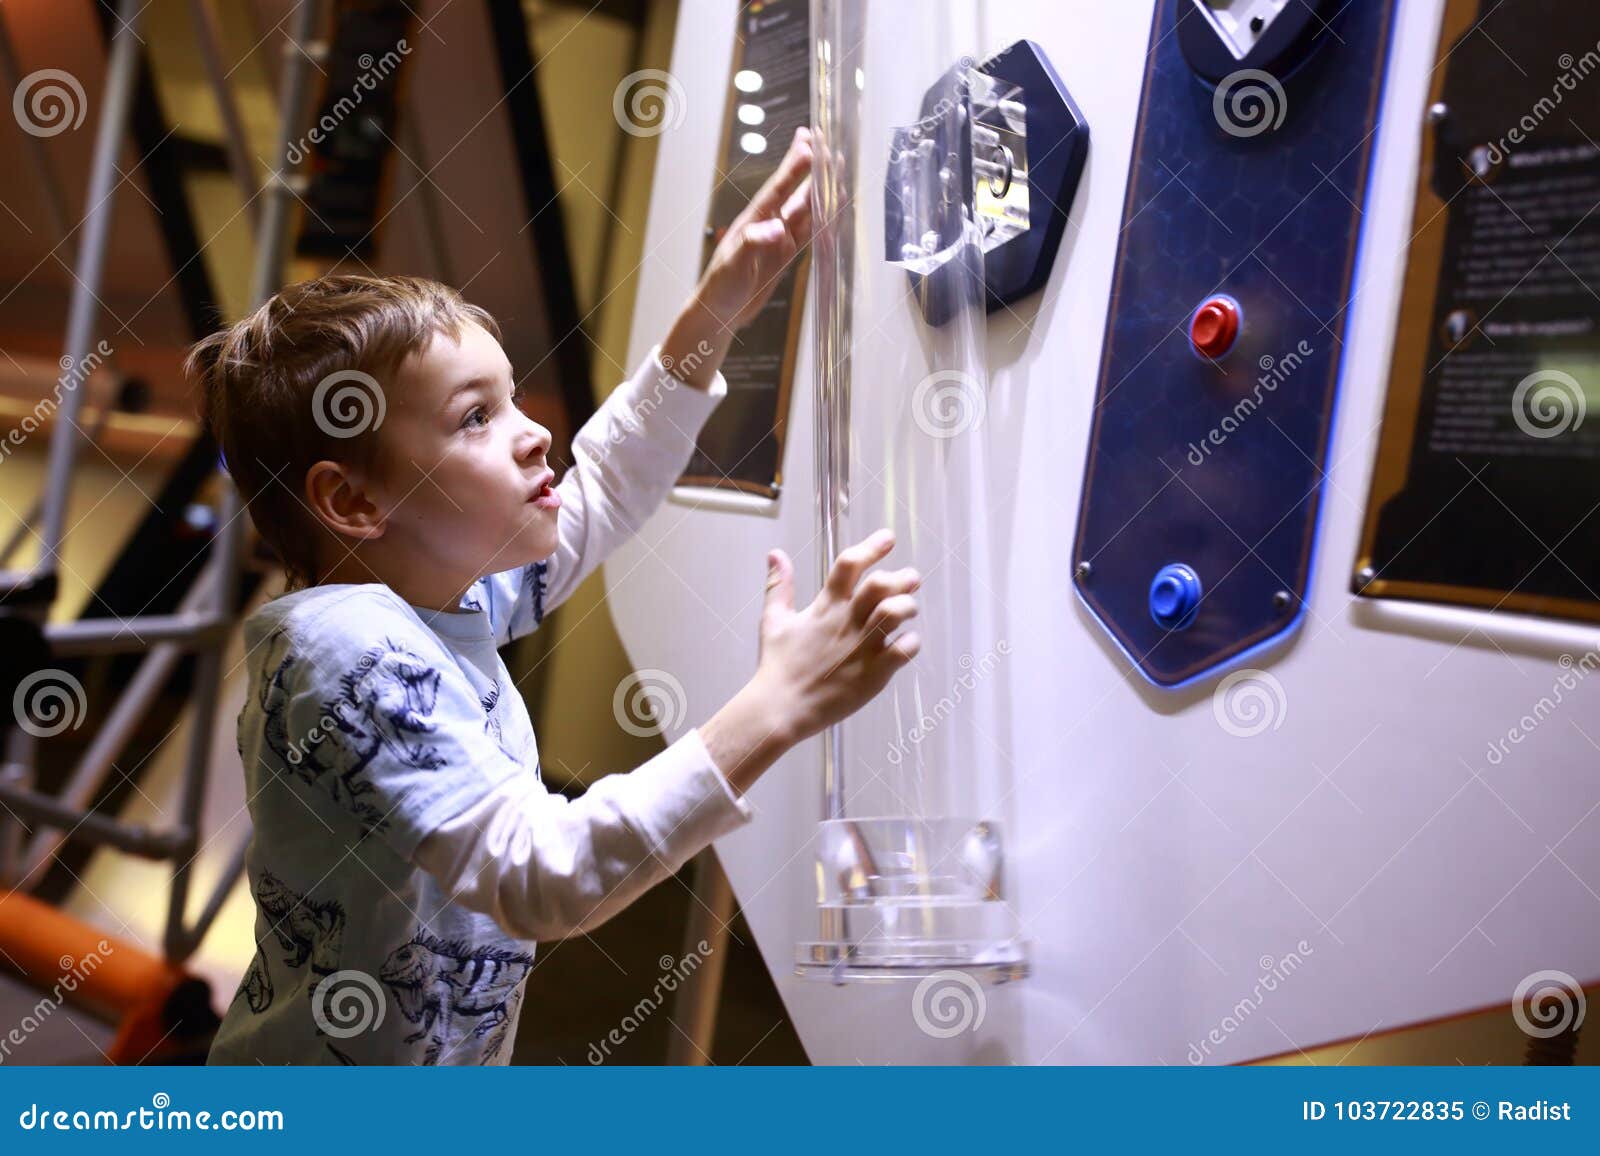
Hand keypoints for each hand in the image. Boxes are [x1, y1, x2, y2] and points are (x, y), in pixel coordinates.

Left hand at [694, 126, 814, 331]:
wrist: (719, 312)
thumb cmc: (719, 287)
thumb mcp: (733, 265)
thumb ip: (754, 244)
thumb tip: (779, 228)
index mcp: (754, 221)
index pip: (778, 188)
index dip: (794, 167)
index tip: (809, 144)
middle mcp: (769, 224)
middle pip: (795, 190)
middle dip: (810, 166)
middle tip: (824, 138)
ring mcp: (779, 239)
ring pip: (806, 209)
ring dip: (821, 189)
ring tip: (836, 166)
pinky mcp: (786, 255)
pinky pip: (810, 232)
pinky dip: (823, 219)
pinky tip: (834, 207)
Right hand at [751, 528, 920, 745]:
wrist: (780, 708)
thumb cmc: (777, 666)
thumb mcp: (773, 621)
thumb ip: (778, 585)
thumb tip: (775, 554)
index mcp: (824, 608)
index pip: (849, 565)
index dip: (872, 547)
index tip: (888, 538)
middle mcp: (846, 623)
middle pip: (879, 584)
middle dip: (900, 577)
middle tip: (911, 577)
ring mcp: (861, 648)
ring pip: (894, 613)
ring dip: (907, 605)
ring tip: (909, 608)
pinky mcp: (872, 674)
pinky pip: (903, 651)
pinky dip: (912, 643)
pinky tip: (908, 642)